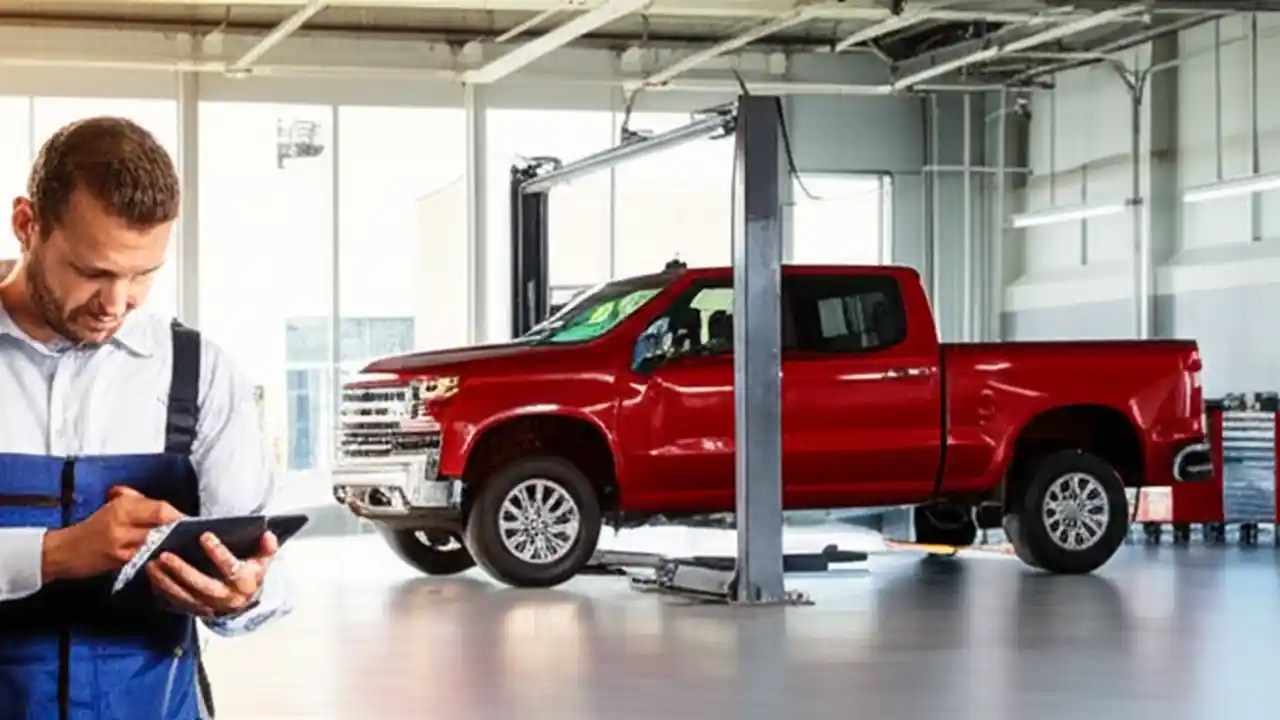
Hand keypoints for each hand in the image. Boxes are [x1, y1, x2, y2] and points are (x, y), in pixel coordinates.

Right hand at [41, 485, 183, 582]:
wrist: (63, 551)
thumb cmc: (91, 528)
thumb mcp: (112, 508)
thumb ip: (138, 503)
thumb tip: (167, 507)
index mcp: (122, 507)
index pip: (160, 509)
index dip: (177, 516)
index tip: (190, 521)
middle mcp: (122, 523)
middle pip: (162, 526)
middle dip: (178, 531)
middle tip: (190, 535)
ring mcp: (121, 544)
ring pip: (156, 543)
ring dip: (170, 546)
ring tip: (181, 547)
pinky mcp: (120, 561)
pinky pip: (146, 557)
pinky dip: (156, 557)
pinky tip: (164, 559)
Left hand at [145, 530, 277, 617]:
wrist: (243, 600)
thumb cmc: (250, 574)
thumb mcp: (263, 560)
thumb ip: (266, 547)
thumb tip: (268, 536)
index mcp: (244, 583)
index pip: (232, 568)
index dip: (219, 553)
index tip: (205, 535)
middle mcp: (226, 598)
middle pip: (203, 585)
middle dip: (183, 570)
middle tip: (165, 555)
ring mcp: (209, 606)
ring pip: (185, 596)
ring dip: (166, 581)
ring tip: (152, 564)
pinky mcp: (195, 610)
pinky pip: (176, 602)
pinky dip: (162, 590)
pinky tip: (152, 577)